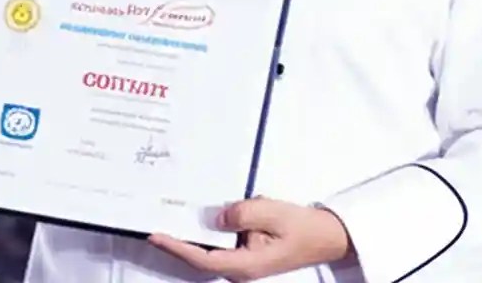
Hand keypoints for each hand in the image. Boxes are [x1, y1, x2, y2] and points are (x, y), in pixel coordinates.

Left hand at [148, 198, 352, 281]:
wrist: (327, 237)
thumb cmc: (303, 228)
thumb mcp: (272, 213)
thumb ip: (243, 214)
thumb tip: (218, 217)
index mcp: (245, 265)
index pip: (202, 258)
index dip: (177, 248)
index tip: (156, 236)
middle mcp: (241, 268)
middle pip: (201, 257)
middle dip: (178, 242)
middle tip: (155, 225)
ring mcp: (244, 263)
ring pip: (212, 249)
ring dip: (196, 235)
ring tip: (174, 217)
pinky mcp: (248, 254)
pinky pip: (224, 243)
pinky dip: (213, 231)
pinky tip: (208, 215)